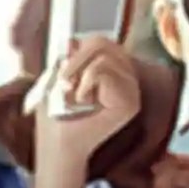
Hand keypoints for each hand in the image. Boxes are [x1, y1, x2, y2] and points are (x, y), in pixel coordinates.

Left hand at [34, 37, 140, 169]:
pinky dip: (85, 82)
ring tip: (77, 97)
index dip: (78, 52)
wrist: (58, 147)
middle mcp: (128, 79)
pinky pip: (104, 70)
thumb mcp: (59, 80)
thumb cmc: (56, 119)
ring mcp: (132, 90)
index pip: (102, 41)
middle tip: (66, 84)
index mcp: (114, 72)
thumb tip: (74, 40)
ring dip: (80, 74)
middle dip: (76, 60)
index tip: (65, 76)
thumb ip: (69, 58)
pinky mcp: (130, 103)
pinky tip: (84, 101)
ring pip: (105, 55)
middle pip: (103, 42)